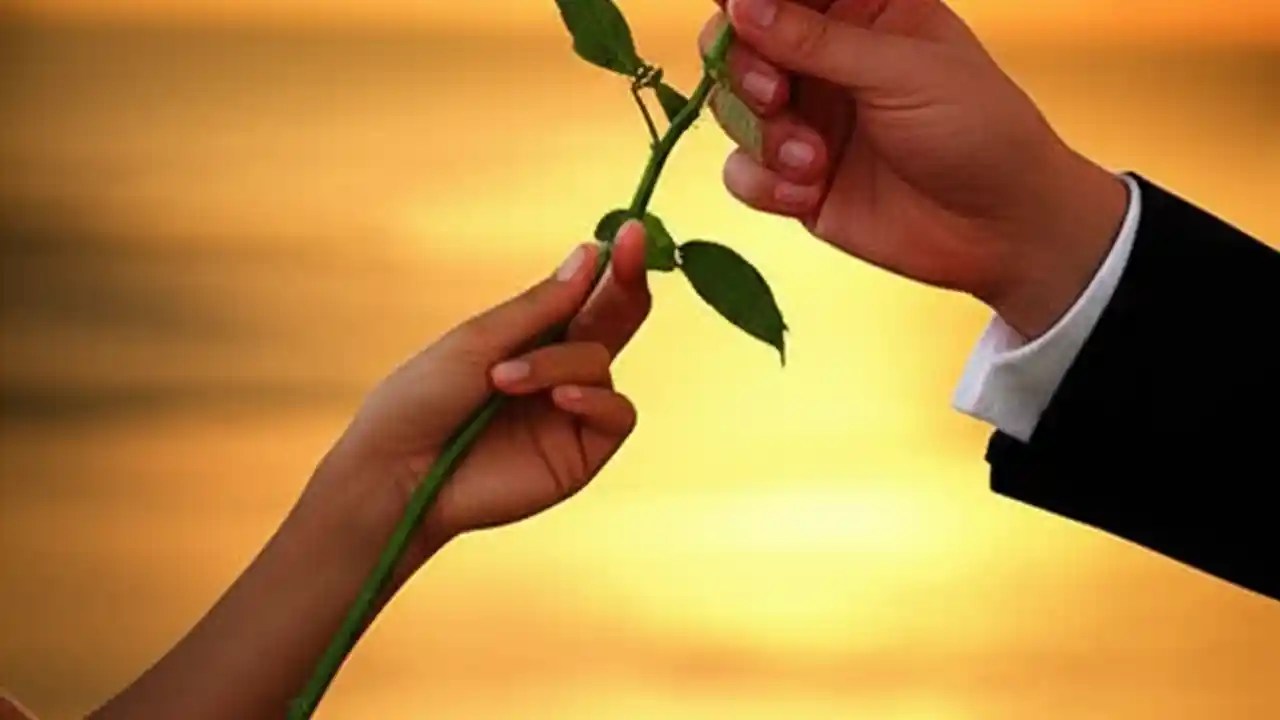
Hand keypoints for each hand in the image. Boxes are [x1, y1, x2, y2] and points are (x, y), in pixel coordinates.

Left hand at [301, 222, 651, 569]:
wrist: (399, 471)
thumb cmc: (422, 400)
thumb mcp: (478, 339)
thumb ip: (540, 306)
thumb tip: (591, 254)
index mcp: (531, 338)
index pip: (586, 295)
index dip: (612, 265)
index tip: (629, 232)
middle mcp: (557, 371)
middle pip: (613, 320)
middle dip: (623, 284)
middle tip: (630, 248)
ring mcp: (571, 412)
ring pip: (600, 362)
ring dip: (558, 362)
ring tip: (504, 379)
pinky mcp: (581, 454)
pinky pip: (618, 414)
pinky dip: (595, 398)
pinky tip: (559, 398)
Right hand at [704, 0, 1129, 337]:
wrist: (1000, 229)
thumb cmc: (976, 129)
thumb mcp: (900, 72)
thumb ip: (816, 40)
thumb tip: (741, 5)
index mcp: (860, 10)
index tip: (738, 9)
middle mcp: (824, 59)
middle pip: (737, 40)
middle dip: (743, 66)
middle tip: (775, 93)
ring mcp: (806, 119)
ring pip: (732, 107)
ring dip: (762, 134)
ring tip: (812, 160)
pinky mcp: (794, 179)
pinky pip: (741, 171)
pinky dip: (765, 182)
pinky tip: (808, 193)